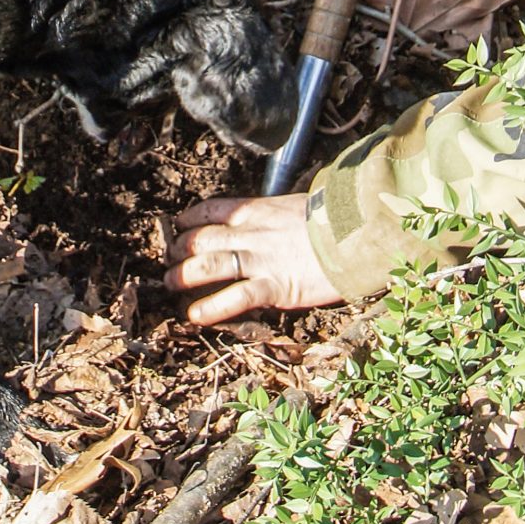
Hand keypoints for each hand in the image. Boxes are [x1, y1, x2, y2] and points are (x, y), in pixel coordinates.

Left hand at [164, 195, 344, 324]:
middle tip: (168, 260)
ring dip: (184, 276)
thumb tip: (273, 219)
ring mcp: (261, 260)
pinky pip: (234, 297)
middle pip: (203, 238)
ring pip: (210, 265)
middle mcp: (253, 233)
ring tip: (170, 284)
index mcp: (259, 210)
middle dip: (179, 249)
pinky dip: (210, 308)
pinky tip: (194, 317)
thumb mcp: (298, 206)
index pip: (212, 210)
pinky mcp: (274, 286)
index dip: (189, 219)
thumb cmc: (336, 221)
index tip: (178, 226)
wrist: (357, 235)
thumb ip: (276, 215)